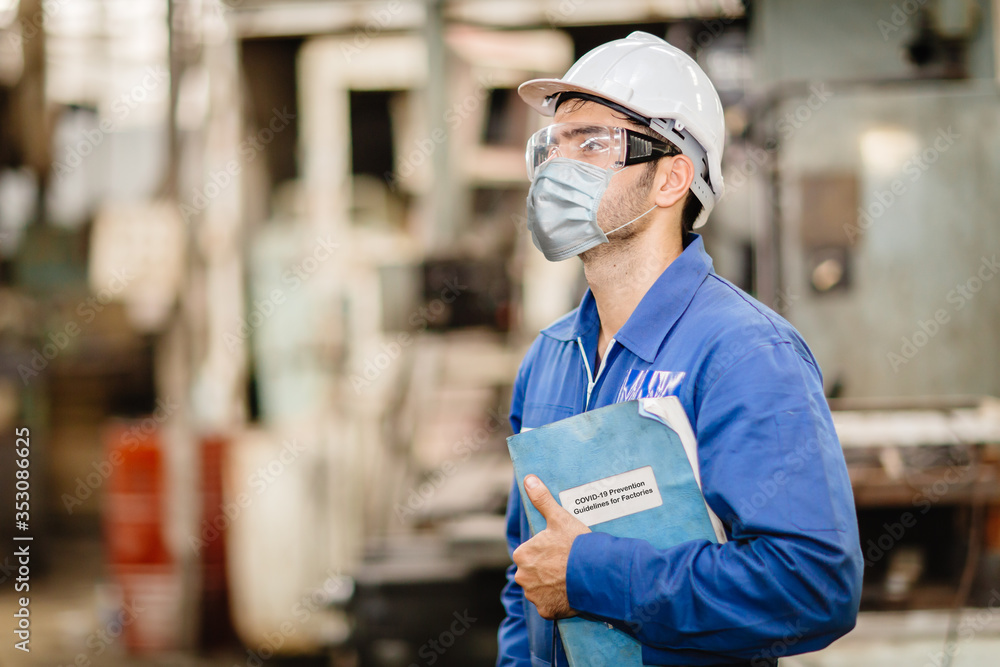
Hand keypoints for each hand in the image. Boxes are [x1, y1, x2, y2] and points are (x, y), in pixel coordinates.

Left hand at [513, 475, 590, 619]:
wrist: (596, 573)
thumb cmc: (577, 543)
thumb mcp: (559, 517)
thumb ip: (541, 499)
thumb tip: (528, 479)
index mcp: (522, 554)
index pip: (530, 552)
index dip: (546, 551)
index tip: (560, 550)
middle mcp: (522, 576)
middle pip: (533, 572)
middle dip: (546, 569)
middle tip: (566, 564)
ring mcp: (534, 596)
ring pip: (540, 589)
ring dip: (551, 586)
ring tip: (570, 578)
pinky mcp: (546, 611)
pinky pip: (549, 606)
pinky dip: (558, 602)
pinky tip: (570, 592)